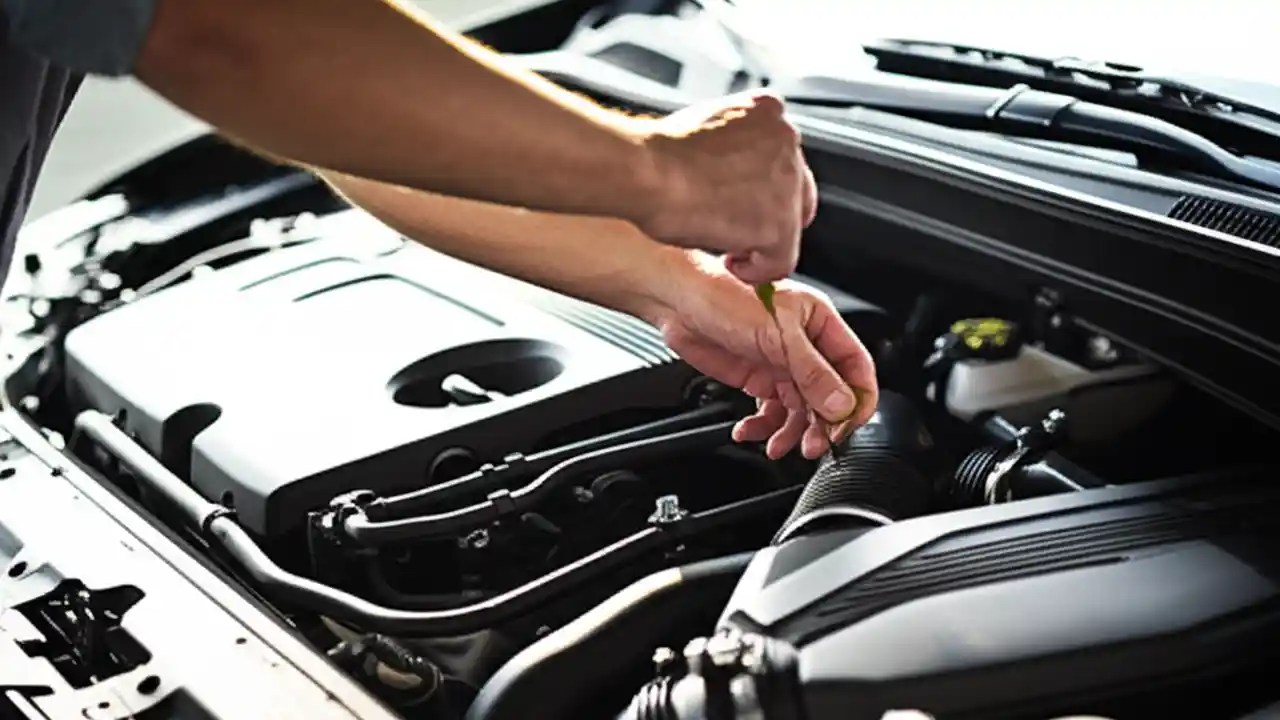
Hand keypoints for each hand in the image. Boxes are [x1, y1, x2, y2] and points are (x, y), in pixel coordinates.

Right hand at [639, 92, 816, 284]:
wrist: (647, 172)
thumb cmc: (656, 156)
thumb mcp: (703, 129)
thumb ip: (730, 145)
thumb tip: (726, 173)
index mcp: (767, 110)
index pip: (782, 156)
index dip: (761, 186)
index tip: (740, 201)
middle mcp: (786, 140)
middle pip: (795, 191)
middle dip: (768, 215)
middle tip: (737, 230)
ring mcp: (788, 182)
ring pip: (789, 226)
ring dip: (759, 241)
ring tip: (725, 247)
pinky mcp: (780, 223)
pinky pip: (781, 260)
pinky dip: (757, 269)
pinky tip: (730, 263)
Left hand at [648, 253, 877, 458]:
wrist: (681, 301)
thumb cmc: (727, 296)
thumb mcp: (779, 335)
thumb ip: (813, 373)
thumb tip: (841, 404)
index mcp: (821, 324)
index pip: (855, 368)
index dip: (856, 400)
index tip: (843, 427)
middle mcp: (805, 346)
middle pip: (829, 395)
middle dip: (822, 424)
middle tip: (812, 445)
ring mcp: (781, 364)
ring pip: (800, 409)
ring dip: (791, 432)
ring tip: (778, 446)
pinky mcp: (758, 378)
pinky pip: (770, 411)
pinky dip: (762, 426)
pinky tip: (750, 431)